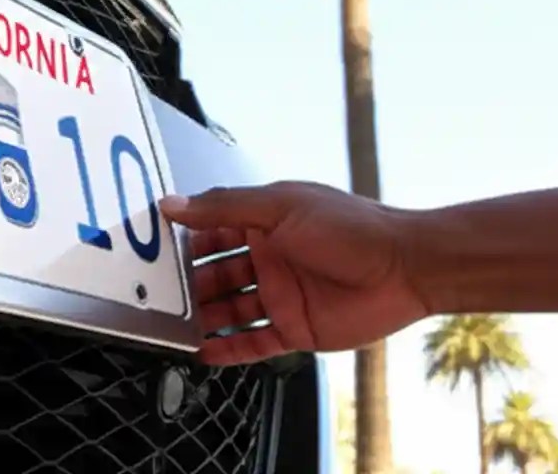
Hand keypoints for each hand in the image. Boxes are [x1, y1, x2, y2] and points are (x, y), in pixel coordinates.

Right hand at [159, 181, 430, 365]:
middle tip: (154, 293)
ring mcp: (282, 295)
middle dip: (187, 283)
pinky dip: (229, 349)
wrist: (405, 268)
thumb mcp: (281, 206)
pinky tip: (203, 353)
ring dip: (203, 317)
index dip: (185, 239)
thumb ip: (224, 207)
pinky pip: (254, 343)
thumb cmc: (351, 228)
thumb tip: (173, 204)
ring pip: (230, 310)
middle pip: (217, 273)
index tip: (151, 248)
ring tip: (169, 325)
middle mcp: (271, 258)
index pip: (213, 231)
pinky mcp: (296, 329)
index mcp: (266, 223)